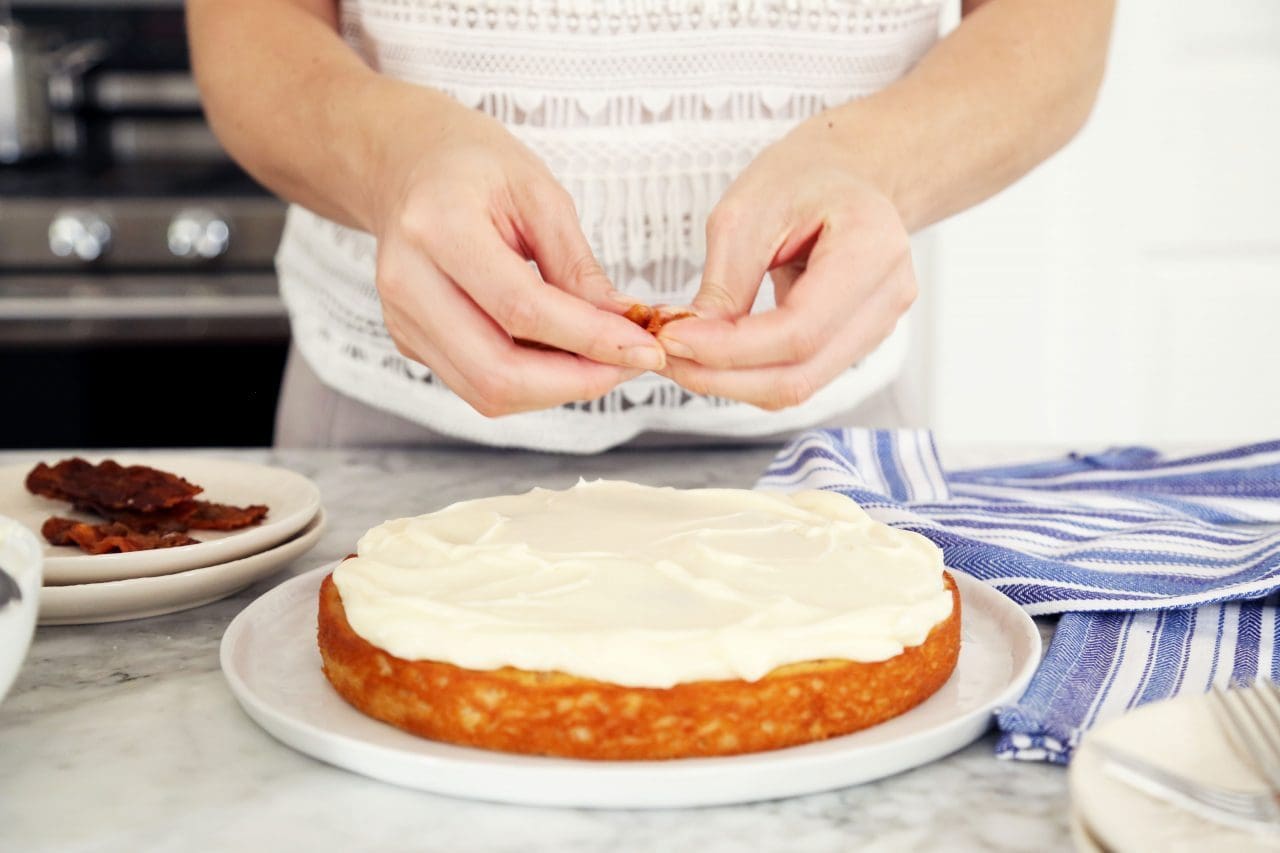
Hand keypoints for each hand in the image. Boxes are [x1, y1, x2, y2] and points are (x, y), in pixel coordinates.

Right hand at [370, 93, 664, 416]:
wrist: (406, 167)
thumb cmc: (473, 167)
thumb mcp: (539, 193)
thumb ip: (579, 267)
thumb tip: (624, 327)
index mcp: (438, 227)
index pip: (522, 309)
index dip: (590, 339)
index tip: (644, 348)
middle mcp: (409, 283)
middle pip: (498, 371)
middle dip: (577, 381)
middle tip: (629, 364)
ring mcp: (403, 320)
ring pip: (488, 393)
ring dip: (557, 390)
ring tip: (603, 361)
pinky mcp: (410, 342)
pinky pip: (478, 385)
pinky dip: (531, 384)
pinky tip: (562, 356)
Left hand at [655, 121, 916, 410]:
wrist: (846, 174)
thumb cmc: (803, 178)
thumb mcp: (748, 213)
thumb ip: (723, 285)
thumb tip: (688, 345)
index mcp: (871, 249)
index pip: (798, 330)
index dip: (730, 348)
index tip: (672, 338)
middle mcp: (886, 298)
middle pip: (799, 374)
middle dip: (721, 377)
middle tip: (664, 357)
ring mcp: (877, 327)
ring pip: (797, 386)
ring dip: (730, 383)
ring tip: (679, 358)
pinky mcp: (854, 343)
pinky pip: (797, 376)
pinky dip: (748, 375)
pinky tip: (709, 356)